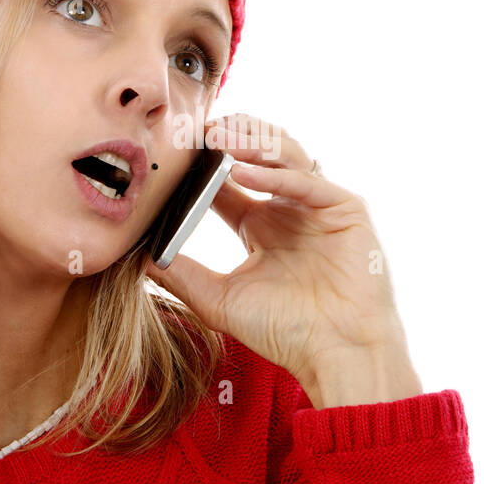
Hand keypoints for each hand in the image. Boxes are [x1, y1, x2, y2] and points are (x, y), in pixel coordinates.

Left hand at [144, 113, 413, 395]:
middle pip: (257, 153)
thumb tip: (138, 256)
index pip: (226, 178)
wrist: (335, 354)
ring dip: (250, 142)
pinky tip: (243, 171)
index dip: (201, 160)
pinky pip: (306, 181)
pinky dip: (274, 174)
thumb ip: (182, 275)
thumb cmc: (285, 331)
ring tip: (217, 137)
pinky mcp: (345, 208)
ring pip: (284, 154)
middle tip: (194, 129)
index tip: (173, 148)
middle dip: (228, 136)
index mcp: (259, 224)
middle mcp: (288, 207)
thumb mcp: (219, 300)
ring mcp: (317, 205)